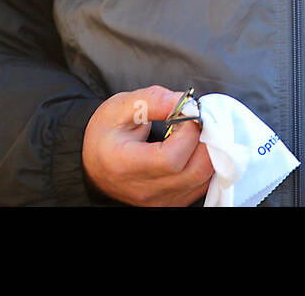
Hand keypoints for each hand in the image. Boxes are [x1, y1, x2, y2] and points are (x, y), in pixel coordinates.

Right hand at [82, 86, 213, 205]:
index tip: (187, 111)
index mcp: (125, 165)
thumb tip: (183, 101)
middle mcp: (145, 191)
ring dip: (209, 149)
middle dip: (205, 138)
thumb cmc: (106, 134)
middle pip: (195, 170)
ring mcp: (161, 201)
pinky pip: (203, 184)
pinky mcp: (173, 203)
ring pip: (204, 179)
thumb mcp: (119, 107)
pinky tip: (195, 146)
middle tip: (197, 118)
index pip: (170, 158)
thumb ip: (152, 100)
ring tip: (195, 130)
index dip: (188, 132)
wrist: (95, 165)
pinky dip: (207, 162)